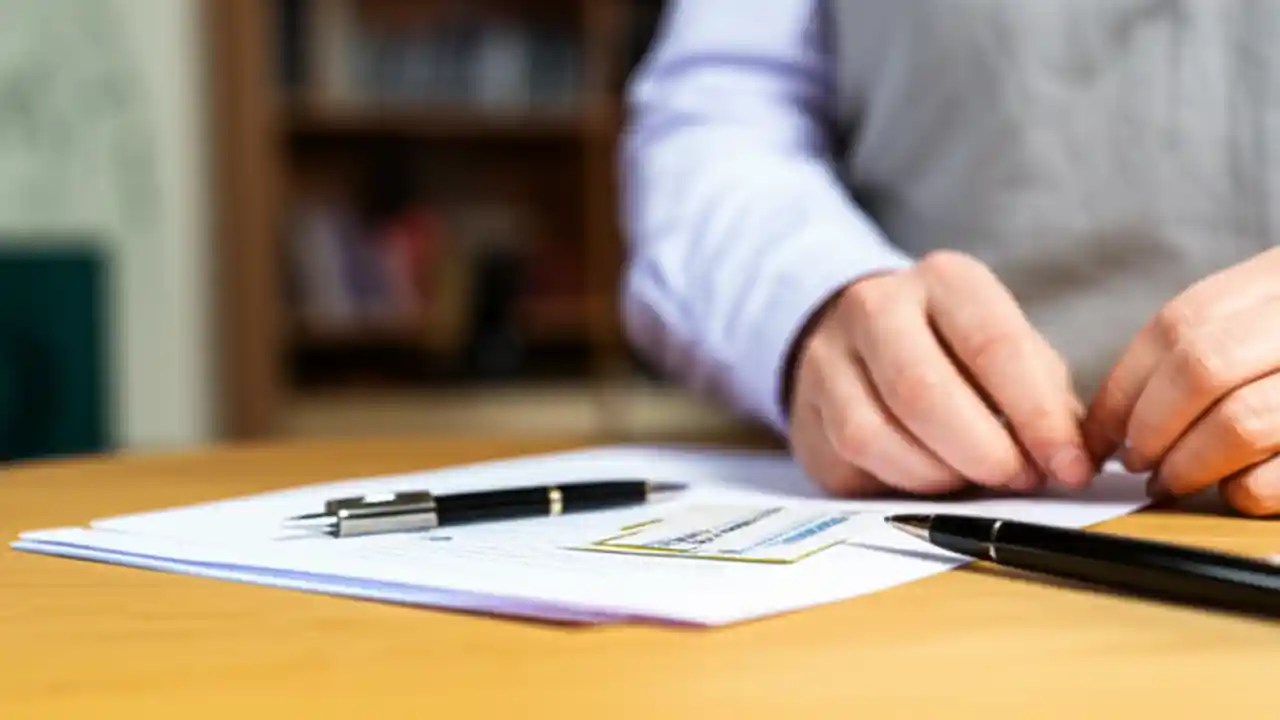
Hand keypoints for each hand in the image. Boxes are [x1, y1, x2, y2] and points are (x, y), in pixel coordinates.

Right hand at [787, 251, 1093, 496]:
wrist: (859, 337)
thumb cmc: (956, 350)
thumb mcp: (1010, 349)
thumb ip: (1042, 398)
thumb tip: (1069, 459)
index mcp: (944, 281)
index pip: (993, 346)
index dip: (1036, 416)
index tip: (1069, 466)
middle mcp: (875, 306)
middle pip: (920, 390)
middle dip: (981, 452)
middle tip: (1018, 480)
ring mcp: (828, 358)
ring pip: (872, 434)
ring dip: (936, 475)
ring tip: (972, 479)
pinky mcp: (805, 414)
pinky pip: (849, 462)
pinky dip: (898, 483)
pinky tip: (928, 478)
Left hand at [1085, 248, 1279, 515]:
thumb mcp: (1276, 315)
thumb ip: (1218, 342)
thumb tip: (1121, 415)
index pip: (1178, 326)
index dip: (1127, 384)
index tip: (1099, 429)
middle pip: (1201, 367)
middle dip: (1151, 425)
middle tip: (1136, 461)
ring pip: (1242, 421)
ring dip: (1189, 464)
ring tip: (1172, 481)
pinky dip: (1248, 490)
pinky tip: (1238, 491)